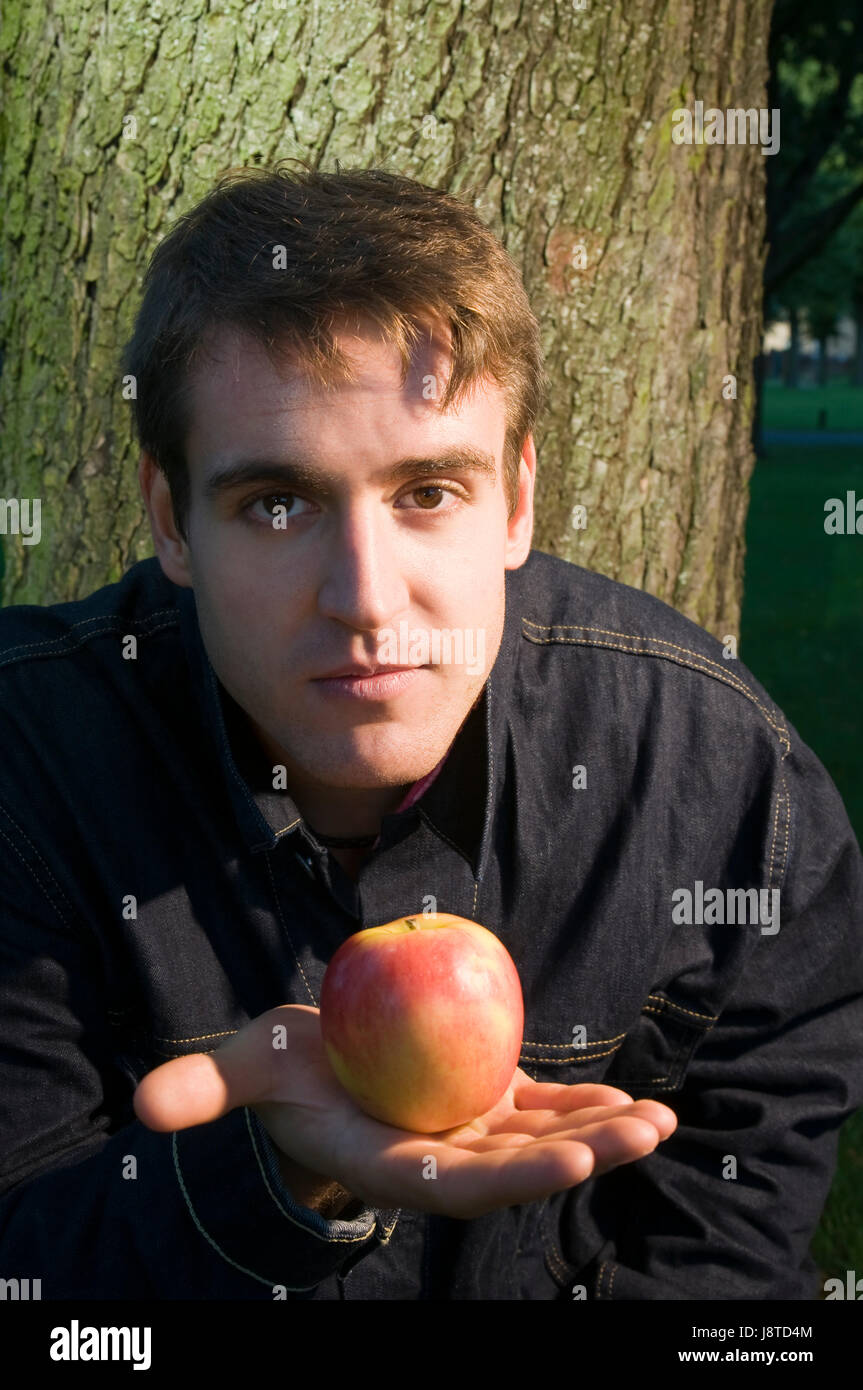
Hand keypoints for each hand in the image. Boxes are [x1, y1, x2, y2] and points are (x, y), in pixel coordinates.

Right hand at [133, 1004, 677, 1218]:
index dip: (514, 1174)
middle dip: (583, 1155)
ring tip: (659, 1119)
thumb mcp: (246, 1069)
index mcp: (393, 1164)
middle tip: (645, 1131)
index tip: (571, 1157)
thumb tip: (145, 1102)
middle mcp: (439, 1160)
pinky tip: (631, 1098)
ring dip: (601, 1134)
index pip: (459, 1180)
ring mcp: (469, 1134)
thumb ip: (205, 1088)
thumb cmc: (280, 1077)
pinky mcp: (484, 1106)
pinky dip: (584, 1107)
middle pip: (518, 1167)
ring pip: (541, 1140)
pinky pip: (540, 1110)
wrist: (313, 1077)